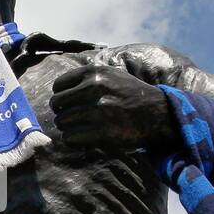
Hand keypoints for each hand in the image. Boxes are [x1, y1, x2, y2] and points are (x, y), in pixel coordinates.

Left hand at [49, 63, 169, 148]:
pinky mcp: (102, 132)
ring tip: (81, 128)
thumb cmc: (130, 94)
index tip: (69, 103)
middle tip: (73, 118)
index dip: (61, 96)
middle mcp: (94, 89)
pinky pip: (71, 138)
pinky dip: (74, 140)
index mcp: (94, 73)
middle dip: (62, 113)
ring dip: (68, 128)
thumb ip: (86, 77)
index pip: (58, 86)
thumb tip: (58, 90)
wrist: (157, 113)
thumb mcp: (111, 74)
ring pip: (62, 122)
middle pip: (57, 105)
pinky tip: (84, 138)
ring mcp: (98, 111)